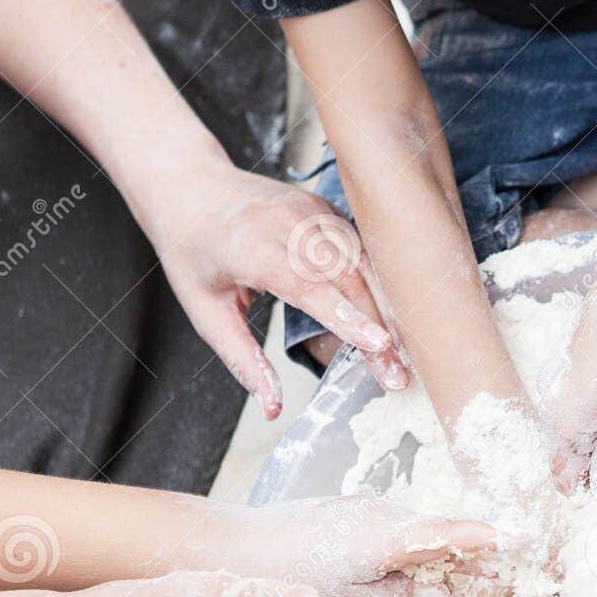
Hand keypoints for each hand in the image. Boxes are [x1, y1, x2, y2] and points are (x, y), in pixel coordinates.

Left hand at [144, 159, 407, 416]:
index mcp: (250, 246)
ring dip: (387, 308)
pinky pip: (362, 248)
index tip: (378, 347)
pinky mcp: (325, 210)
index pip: (308, 284)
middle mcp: (286, 222)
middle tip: (397, 375)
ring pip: (363, 261)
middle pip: (345, 276)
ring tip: (405, 354)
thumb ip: (243, 360)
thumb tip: (272, 409)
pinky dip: (382, 285)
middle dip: (377, 326)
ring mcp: (310, 211)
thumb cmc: (194, 253)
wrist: (191, 188)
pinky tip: (398, 319)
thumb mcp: (205, 312)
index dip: (346, 317)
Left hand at [209, 498, 501, 596]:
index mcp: (388, 534)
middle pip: (441, 544)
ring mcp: (368, 518)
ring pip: (417, 554)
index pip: (451, 533)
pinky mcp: (353, 526)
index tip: (524, 541)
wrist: (234, 550)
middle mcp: (384, 516)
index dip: (489, 539)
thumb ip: (397, 594)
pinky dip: (403, 583)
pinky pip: (392, 552)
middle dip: (467, 579)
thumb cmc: (289, 579)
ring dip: (429, 594)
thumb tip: (429, 589)